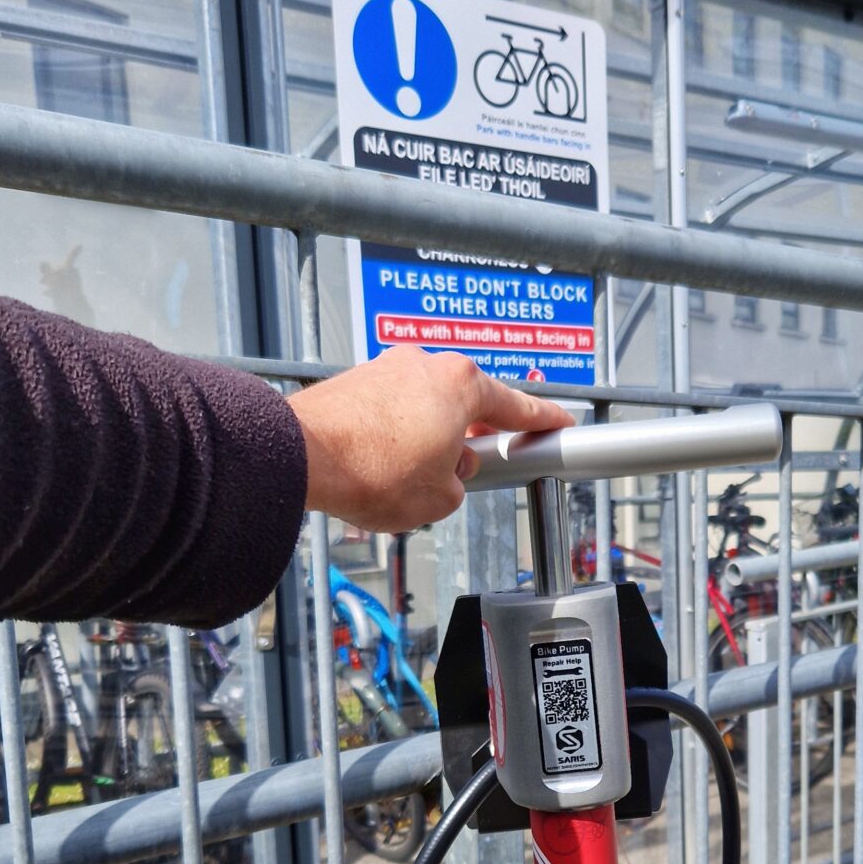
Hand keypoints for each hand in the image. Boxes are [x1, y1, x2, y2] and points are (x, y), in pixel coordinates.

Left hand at [287, 346, 574, 529]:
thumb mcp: (439, 499)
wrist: (301, 459)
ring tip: (409, 479)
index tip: (561, 423)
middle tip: (466, 473)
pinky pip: (392, 409)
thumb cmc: (371, 473)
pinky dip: (396, 435)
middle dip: (469, 440)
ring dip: (428, 439)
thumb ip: (459, 483)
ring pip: (426, 408)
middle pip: (467, 405)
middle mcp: (427, 364)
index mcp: (462, 385)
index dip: (544, 421)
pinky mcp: (355, 381)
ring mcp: (388, 367)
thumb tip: (448, 473)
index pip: (517, 407)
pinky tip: (382, 464)